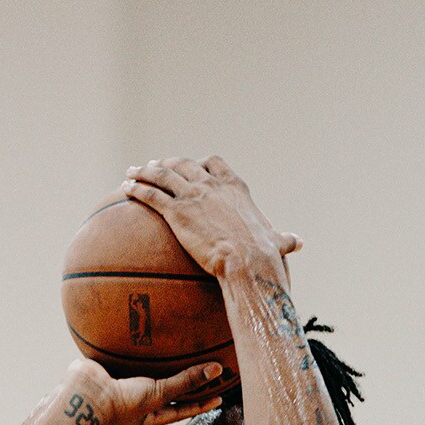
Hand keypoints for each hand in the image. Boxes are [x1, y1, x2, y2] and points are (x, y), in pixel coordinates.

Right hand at [59, 357, 223, 424]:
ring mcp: (119, 388)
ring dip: (158, 366)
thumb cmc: (121, 402)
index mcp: (144, 418)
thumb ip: (187, 381)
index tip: (218, 397)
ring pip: (145, 376)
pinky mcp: (108, 371)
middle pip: (164, 394)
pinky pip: (127, 359)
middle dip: (181, 386)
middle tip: (202, 374)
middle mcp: (132, 405)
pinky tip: (144, 335)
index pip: (180, 410)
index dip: (200, 404)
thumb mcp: (158, 394)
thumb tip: (217, 370)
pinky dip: (135, 350)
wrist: (83, 392)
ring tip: (174, 352)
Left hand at [121, 156, 300, 277]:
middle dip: (168, 163)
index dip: (200, 163)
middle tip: (154, 166)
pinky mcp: (177, 211)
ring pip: (162, 174)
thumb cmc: (263, 255)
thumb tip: (298, 243)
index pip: (214, 164)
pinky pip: (151, 194)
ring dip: (145, 171)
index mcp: (234, 187)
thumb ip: (283, 239)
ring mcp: (193, 195)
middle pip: (184, 164)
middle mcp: (212, 185)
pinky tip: (125, 188)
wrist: (247, 262)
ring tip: (132, 172)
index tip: (191, 165)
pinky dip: (137, 188)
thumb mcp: (275, 242)